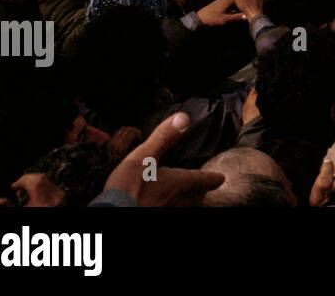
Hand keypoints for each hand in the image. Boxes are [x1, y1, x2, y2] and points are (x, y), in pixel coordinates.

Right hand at [101, 112, 223, 205]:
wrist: (113, 213)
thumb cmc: (127, 190)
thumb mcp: (142, 158)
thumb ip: (163, 139)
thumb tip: (183, 118)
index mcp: (175, 183)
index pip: (200, 179)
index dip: (211, 178)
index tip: (221, 178)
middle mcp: (175, 201)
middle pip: (195, 198)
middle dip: (200, 192)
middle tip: (203, 188)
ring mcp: (164, 211)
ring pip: (184, 207)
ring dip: (187, 201)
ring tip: (187, 196)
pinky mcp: (151, 217)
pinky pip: (169, 211)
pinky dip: (170, 207)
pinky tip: (160, 204)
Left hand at [196, 0, 245, 26]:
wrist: (199, 18)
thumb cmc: (211, 19)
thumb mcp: (225, 19)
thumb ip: (236, 17)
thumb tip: (247, 16)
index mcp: (227, 0)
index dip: (246, 2)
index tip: (251, 6)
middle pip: (237, 0)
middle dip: (242, 4)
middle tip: (248, 9)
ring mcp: (221, 0)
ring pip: (233, 2)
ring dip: (237, 6)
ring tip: (242, 11)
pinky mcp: (218, 3)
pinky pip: (228, 3)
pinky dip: (232, 7)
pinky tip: (233, 12)